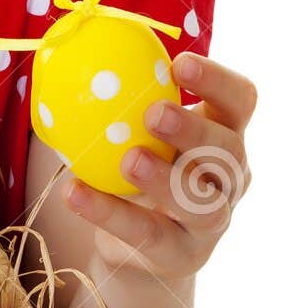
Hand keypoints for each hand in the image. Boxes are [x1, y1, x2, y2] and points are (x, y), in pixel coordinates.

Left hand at [61, 51, 255, 281]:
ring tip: (128, 160)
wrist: (137, 248)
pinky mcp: (183, 255)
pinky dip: (109, 212)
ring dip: (165, 178)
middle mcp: (230, 177)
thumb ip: (121, 98)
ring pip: (202, 201)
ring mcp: (213, 221)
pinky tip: (74, 193)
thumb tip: (68, 51)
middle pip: (228, 151)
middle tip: (152, 113)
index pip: (240, 101)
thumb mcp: (137, 132)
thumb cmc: (137, 169)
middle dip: (193, 130)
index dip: (217, 81)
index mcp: (224, 134)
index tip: (178, 64)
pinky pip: (149, 234)